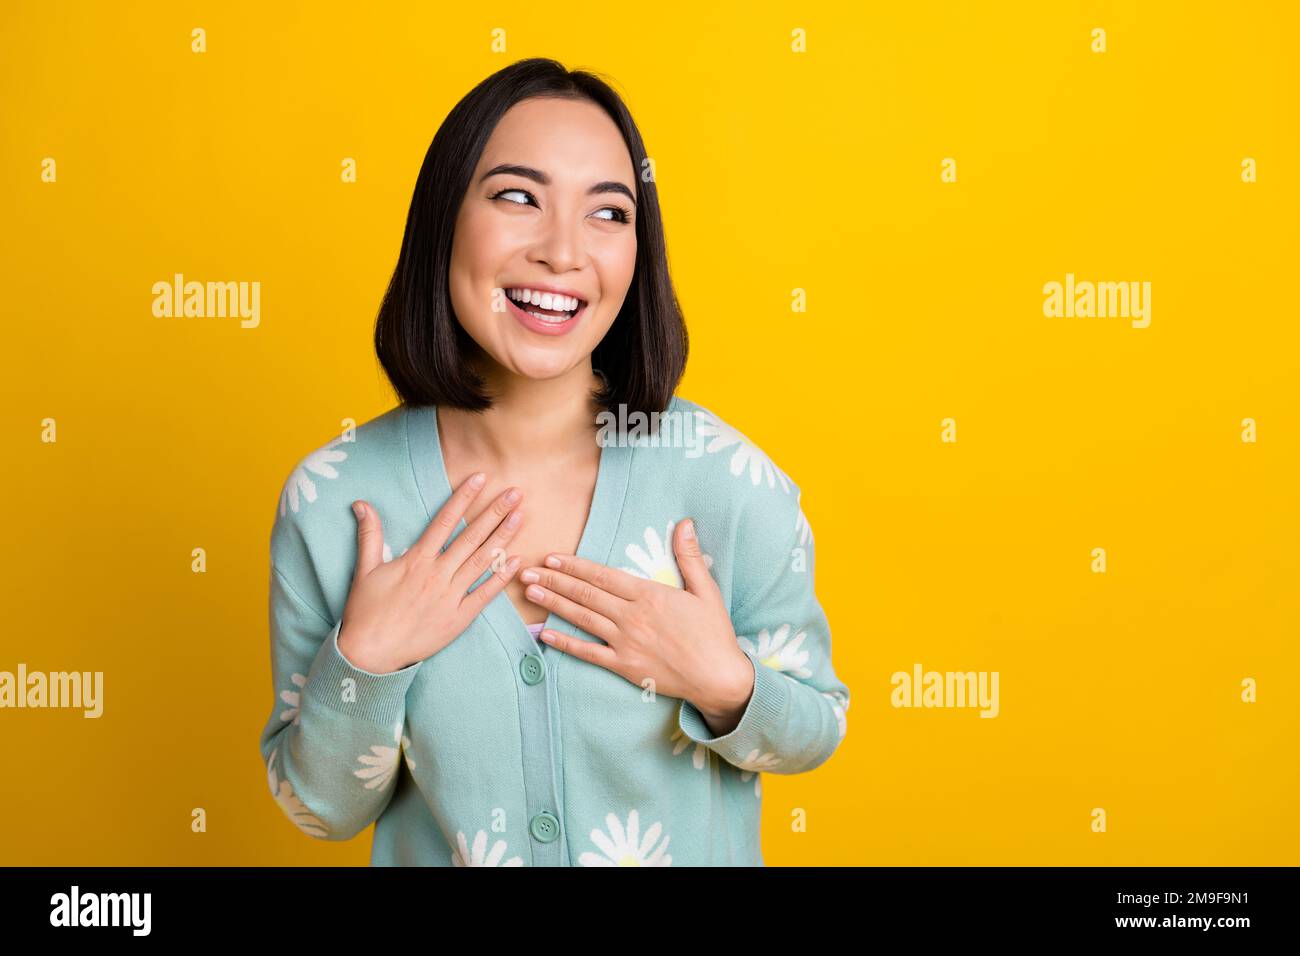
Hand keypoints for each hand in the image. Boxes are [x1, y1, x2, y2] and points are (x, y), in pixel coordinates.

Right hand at [337, 473, 525, 672]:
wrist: (370, 654)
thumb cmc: (366, 612)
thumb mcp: (365, 570)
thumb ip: (370, 534)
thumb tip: (361, 503)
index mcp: (416, 560)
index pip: (445, 520)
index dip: (464, 497)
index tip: (481, 478)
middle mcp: (437, 574)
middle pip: (471, 537)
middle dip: (495, 512)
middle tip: (516, 493)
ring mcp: (450, 597)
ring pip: (482, 561)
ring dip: (503, 537)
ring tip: (520, 517)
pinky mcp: (459, 619)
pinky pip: (484, 595)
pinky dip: (501, 577)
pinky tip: (517, 561)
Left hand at [520, 518, 754, 733]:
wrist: (719, 677)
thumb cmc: (714, 633)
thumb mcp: (706, 590)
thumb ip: (690, 556)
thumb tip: (685, 522)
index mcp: (650, 595)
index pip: (603, 576)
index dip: (575, 566)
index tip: (552, 557)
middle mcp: (632, 616)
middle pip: (586, 594)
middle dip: (554, 580)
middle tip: (526, 570)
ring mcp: (626, 642)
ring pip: (582, 618)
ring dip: (553, 603)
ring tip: (530, 591)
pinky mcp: (624, 666)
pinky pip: (588, 653)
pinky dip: (565, 642)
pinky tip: (545, 633)